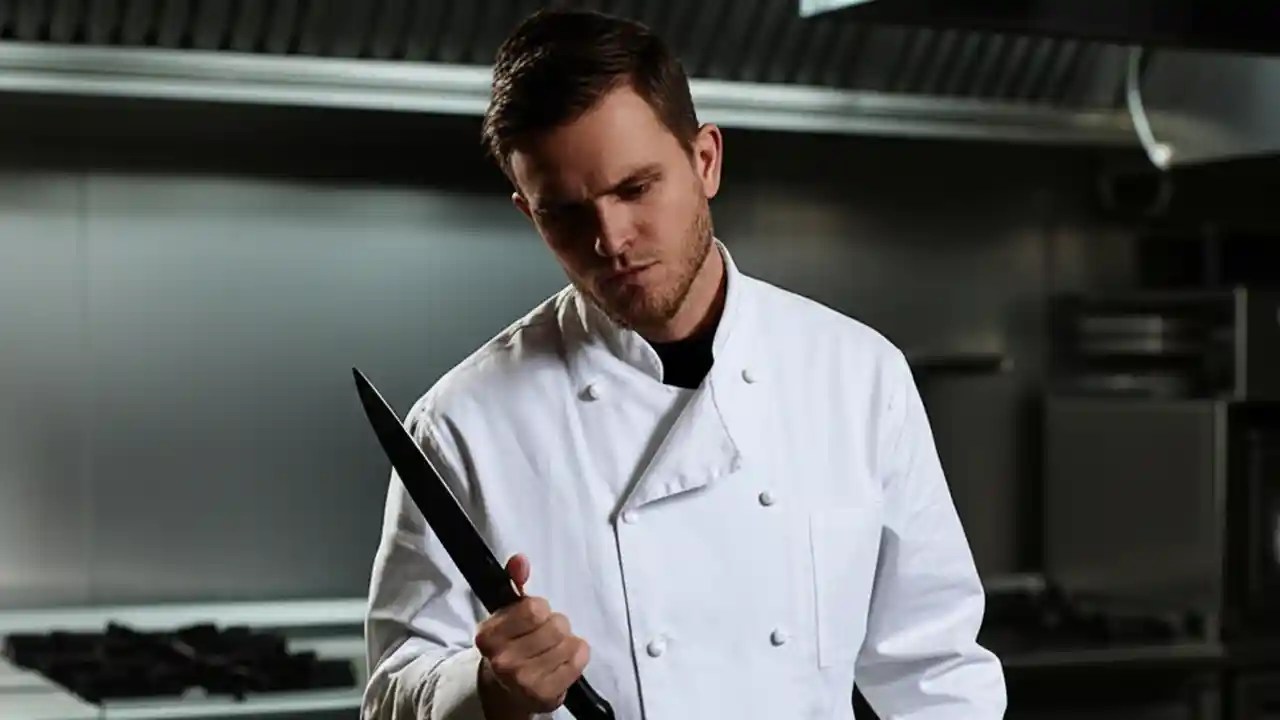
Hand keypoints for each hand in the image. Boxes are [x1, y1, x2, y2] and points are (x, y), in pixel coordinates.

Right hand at [475, 553, 590, 717]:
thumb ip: (513, 581)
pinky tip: (565, 659)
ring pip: (570, 643)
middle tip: (547, 634)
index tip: (534, 616)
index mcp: (489, 636)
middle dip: (556, 625)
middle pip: (556, 626)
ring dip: (568, 641)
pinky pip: (579, 662)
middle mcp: (503, 660)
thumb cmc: (512, 643)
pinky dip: (578, 656)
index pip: (534, 608)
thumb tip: (520, 560)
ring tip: (554, 648)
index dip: (540, 608)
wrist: (508, 689)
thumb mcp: (507, 612)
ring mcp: (524, 681)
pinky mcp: (546, 696)